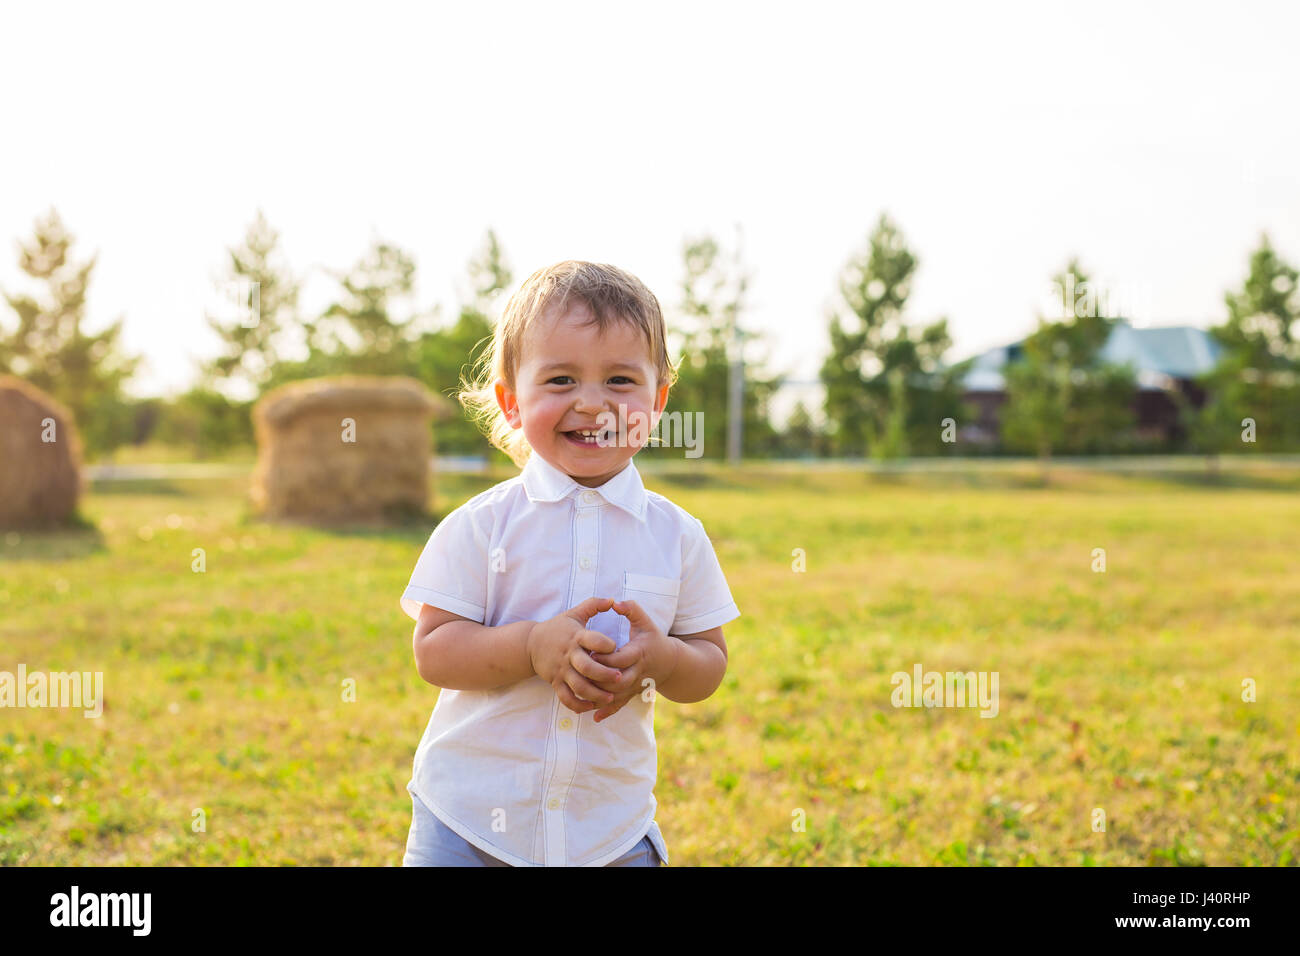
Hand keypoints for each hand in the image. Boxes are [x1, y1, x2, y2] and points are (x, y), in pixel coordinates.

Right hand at [527, 597, 623, 713]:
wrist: (530, 644)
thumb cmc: (557, 628)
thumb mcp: (574, 614)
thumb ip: (594, 605)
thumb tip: (613, 599)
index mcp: (576, 637)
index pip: (593, 640)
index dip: (606, 644)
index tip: (616, 648)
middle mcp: (569, 654)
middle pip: (588, 667)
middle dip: (605, 674)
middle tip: (620, 677)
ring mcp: (561, 670)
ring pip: (579, 686)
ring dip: (596, 694)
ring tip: (610, 697)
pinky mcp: (555, 682)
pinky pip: (566, 698)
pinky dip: (578, 704)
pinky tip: (590, 706)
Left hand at [587, 599, 680, 722]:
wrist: (671, 663)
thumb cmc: (653, 638)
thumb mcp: (645, 622)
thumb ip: (631, 609)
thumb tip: (615, 602)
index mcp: (639, 653)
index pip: (620, 658)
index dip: (604, 657)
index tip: (589, 651)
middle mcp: (637, 672)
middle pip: (617, 680)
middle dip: (598, 678)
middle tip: (580, 673)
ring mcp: (635, 685)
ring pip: (616, 695)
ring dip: (599, 696)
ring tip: (580, 691)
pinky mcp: (633, 694)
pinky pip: (620, 705)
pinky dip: (608, 712)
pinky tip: (594, 717)